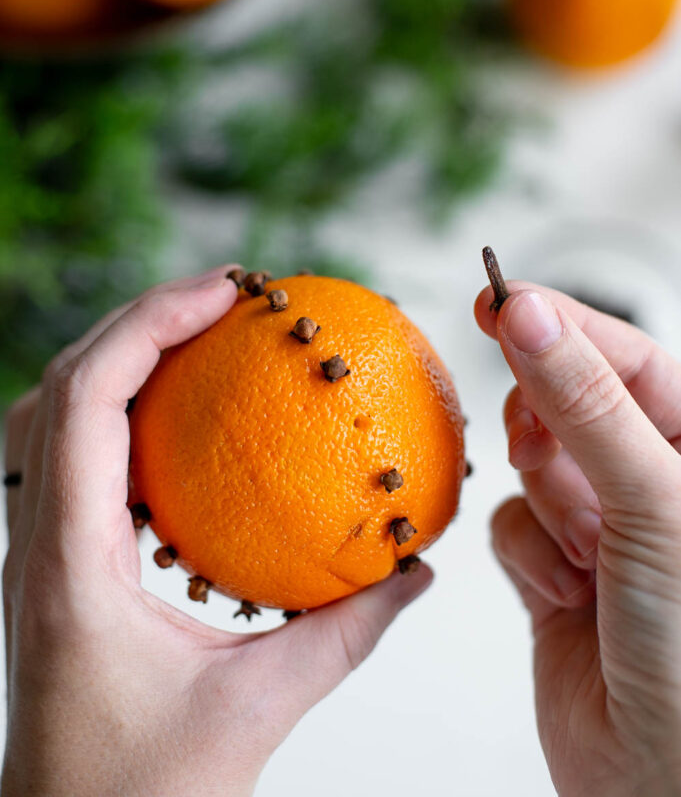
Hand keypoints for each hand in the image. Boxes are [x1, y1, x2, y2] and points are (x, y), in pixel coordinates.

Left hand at [1, 267, 431, 796]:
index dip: (145, 325)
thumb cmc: (140, 796)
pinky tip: (186, 420)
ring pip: (57, 416)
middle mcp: (38, 545)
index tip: (220, 292)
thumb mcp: (258, 710)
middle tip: (223, 294)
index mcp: (67, 564)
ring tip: (199, 333)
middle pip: (62, 387)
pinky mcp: (58, 567)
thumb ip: (346, 635)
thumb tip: (416, 568)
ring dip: (123, 357)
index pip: (85, 403)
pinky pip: (80, 459)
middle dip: (137, 319)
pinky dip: (126, 411)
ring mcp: (40, 553)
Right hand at [476, 280, 680, 795]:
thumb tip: (528, 314)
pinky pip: (510, 524)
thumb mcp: (653, 502)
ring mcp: (604, 529)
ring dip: (548, 506)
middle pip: (567, 404)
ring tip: (588, 558)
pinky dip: (527, 554)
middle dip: (550, 431)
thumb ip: (584, 402)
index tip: (499, 298)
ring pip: (532, 467)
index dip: (563, 322)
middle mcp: (652, 484)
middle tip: (546, 450)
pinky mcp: (557, 574)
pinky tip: (563, 594)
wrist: (666, 792)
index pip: (626, 354)